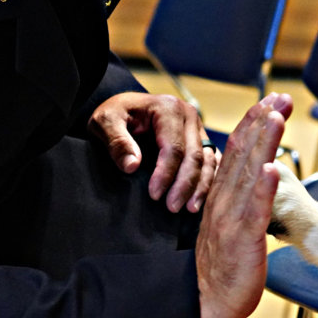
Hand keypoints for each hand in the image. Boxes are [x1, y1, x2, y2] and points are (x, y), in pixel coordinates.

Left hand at [88, 92, 215, 213]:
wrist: (123, 110)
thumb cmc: (115, 115)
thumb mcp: (105, 122)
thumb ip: (117, 142)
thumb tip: (132, 166)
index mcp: (169, 108)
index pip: (174, 147)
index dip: (166, 173)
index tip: (154, 195)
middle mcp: (189, 116)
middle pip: (194, 156)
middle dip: (185, 185)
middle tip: (172, 207)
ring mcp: (198, 129)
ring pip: (208, 161)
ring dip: (200, 187)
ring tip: (190, 209)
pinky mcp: (201, 141)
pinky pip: (212, 163)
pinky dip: (208, 182)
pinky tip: (201, 200)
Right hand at [196, 94, 291, 317]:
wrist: (203, 302)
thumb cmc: (220, 269)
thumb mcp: (227, 226)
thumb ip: (235, 202)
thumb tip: (250, 182)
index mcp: (221, 196)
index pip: (237, 152)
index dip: (253, 125)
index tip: (269, 102)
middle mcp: (225, 200)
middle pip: (243, 153)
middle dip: (262, 121)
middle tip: (278, 96)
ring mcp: (232, 217)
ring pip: (249, 172)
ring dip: (262, 143)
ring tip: (274, 117)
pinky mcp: (242, 237)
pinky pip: (254, 209)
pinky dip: (262, 188)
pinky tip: (271, 168)